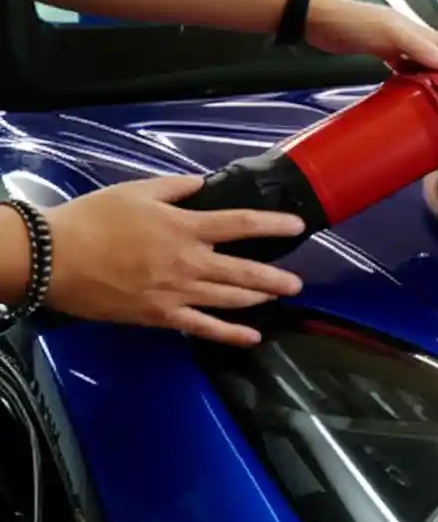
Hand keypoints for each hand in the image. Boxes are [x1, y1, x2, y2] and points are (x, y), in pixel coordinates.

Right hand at [42, 176, 306, 346]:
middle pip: (244, 270)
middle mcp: (188, 261)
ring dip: (258, 299)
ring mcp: (177, 292)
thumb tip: (202, 183)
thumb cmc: (94, 219)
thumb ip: (176, 187)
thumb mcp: (137, 191)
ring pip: (230, 299)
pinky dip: (230, 334)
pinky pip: (203, 327)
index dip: (274, 225)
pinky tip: (252, 338)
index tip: (298, 227)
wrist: (55, 258)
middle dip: (275, 277)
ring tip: (279, 297)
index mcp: (184, 227)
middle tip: (298, 282)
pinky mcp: (161, 315)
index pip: (241, 224)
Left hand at [305, 0, 437, 70]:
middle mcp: (412, 37)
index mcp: (418, 30)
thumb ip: (418, 47)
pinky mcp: (382, 53)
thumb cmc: (353, 23)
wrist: (317, 20)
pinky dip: (414, 79)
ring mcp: (396, 45)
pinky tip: (416, 91)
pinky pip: (405, 68)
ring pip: (425, 63)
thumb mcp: (388, 33)